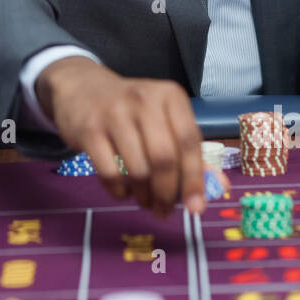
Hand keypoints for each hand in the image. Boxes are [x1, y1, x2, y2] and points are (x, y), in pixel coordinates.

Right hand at [35, 57, 204, 216]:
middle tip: (165, 210)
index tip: (196, 207)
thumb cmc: (131, 109)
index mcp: (169, 95)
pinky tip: (123, 190)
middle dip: (167, 193)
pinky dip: (120, 191)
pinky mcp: (89, 131)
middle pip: (164, 158)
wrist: (82, 88)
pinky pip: (110, 173)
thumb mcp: (162, 119)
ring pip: (138, 169)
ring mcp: (113, 114)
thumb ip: (189, 151)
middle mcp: (143, 100)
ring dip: (144, 196)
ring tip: (145, 201)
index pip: (189, 140)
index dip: (194, 178)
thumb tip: (218, 186)